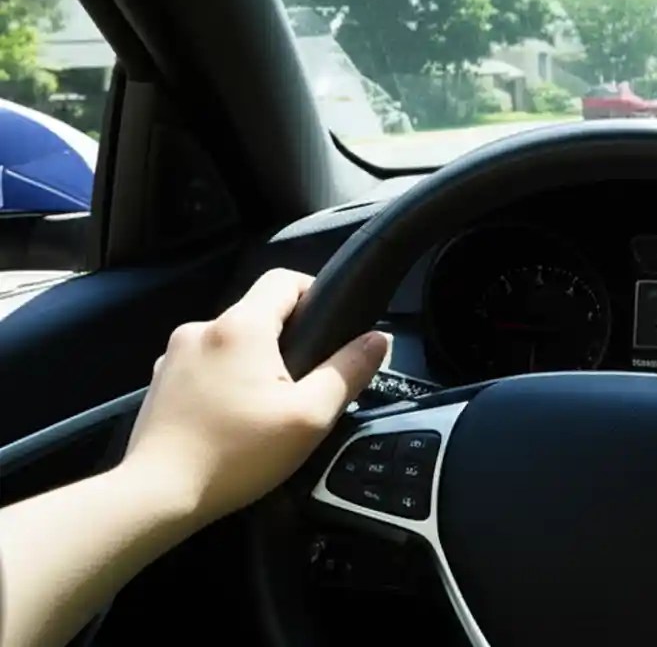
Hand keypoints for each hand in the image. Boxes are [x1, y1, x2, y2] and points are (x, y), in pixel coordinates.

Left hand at [122, 269, 388, 523]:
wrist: (158, 495)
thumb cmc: (237, 454)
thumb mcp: (310, 416)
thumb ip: (349, 371)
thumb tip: (378, 340)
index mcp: (241, 326)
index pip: (284, 280)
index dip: (314, 293)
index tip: (331, 328)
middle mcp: (201, 329)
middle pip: (257, 314)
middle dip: (286, 340)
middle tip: (305, 384)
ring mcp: (172, 355)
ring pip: (230, 343)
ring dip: (252, 364)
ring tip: (267, 408)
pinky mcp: (158, 383)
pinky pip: (204, 367)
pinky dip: (224, 383)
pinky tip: (231, 420)